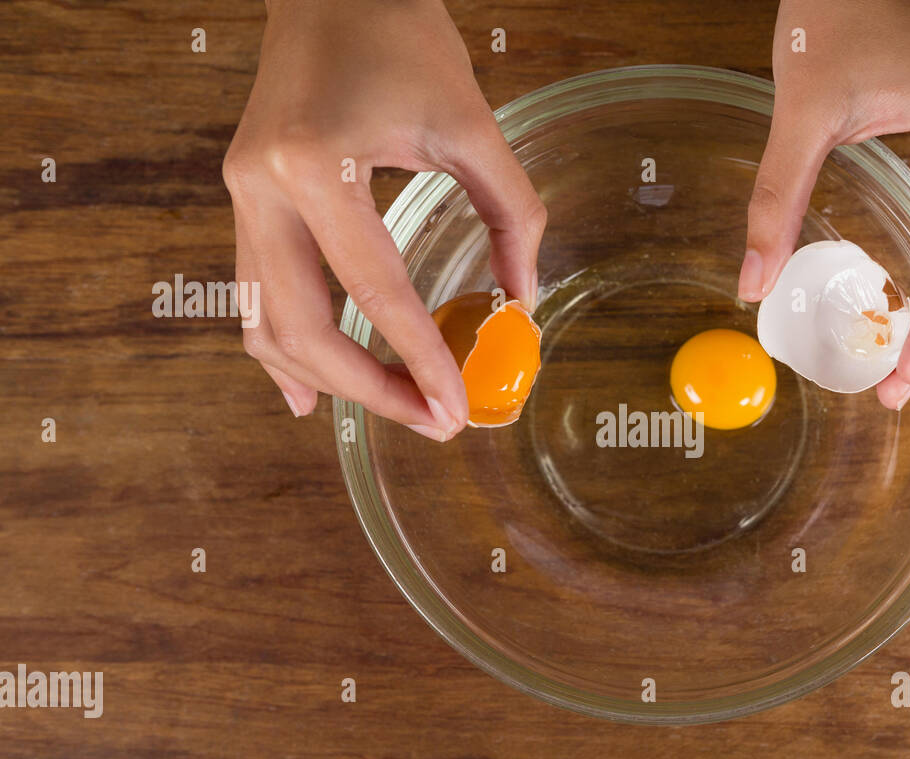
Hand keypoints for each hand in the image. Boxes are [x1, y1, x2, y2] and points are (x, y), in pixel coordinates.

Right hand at [223, 0, 545, 438]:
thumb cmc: (399, 36)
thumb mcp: (471, 124)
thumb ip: (510, 213)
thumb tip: (522, 298)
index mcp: (316, 163)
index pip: (375, 290)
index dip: (419, 360)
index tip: (455, 409)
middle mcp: (263, 186)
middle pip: (303, 325)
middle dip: (370, 389)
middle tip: (431, 423)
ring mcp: (241, 195)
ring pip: (266, 321)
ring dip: (326, 378)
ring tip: (390, 410)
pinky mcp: (244, 200)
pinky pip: (253, 293)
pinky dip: (282, 347)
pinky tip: (309, 392)